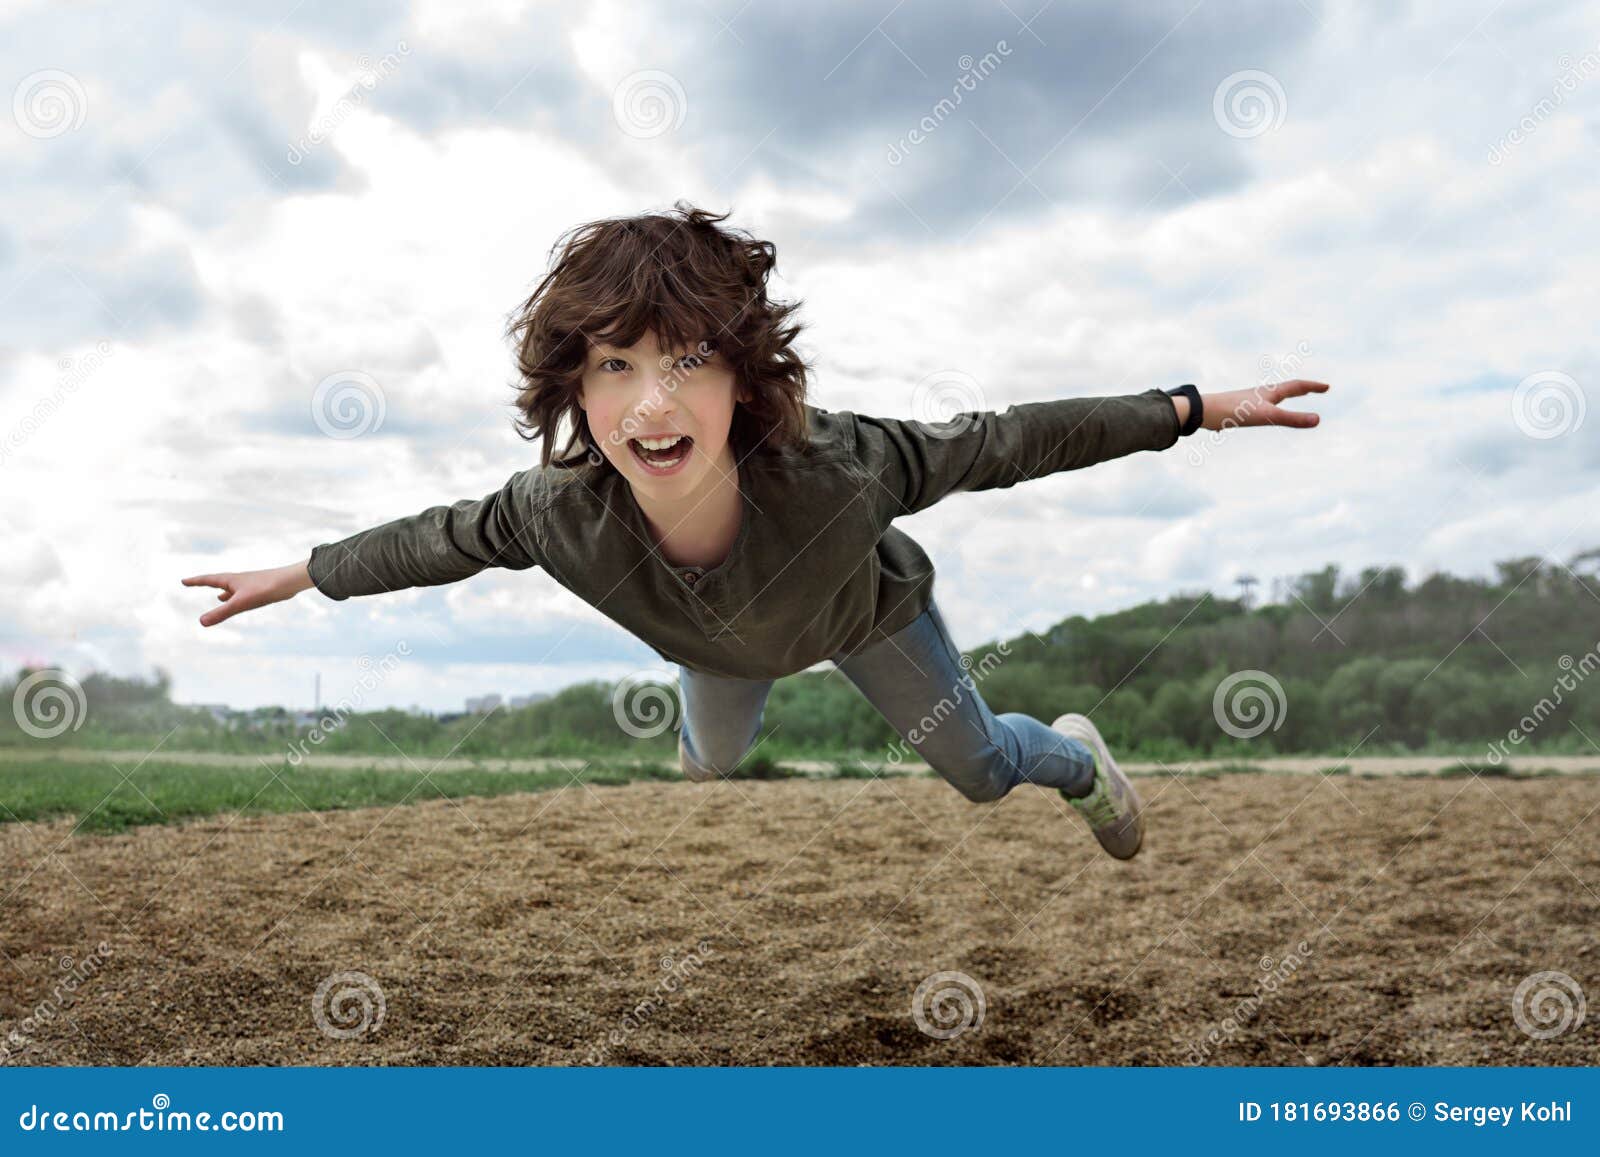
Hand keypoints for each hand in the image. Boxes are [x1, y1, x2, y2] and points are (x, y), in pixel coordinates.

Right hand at [182, 561, 313, 626]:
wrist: (289, 582)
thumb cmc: (264, 589)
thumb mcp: (240, 604)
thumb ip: (221, 613)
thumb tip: (201, 622)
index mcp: (230, 580)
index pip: (208, 580)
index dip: (195, 581)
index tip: (183, 581)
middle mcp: (238, 580)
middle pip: (218, 582)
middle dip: (205, 583)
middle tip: (194, 583)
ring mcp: (249, 584)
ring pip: (232, 588)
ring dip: (223, 592)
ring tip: (217, 596)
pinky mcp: (259, 590)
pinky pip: (244, 593)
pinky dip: (238, 597)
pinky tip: (242, 601)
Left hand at [1201, 380, 1328, 430]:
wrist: (1203, 411)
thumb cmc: (1235, 411)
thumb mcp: (1268, 416)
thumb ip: (1292, 419)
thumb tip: (1318, 420)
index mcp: (1270, 393)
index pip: (1297, 386)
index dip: (1313, 387)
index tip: (1327, 387)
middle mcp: (1260, 394)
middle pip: (1284, 390)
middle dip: (1300, 390)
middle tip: (1312, 391)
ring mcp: (1248, 401)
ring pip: (1270, 398)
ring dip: (1282, 398)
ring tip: (1287, 399)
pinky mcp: (1237, 410)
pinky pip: (1256, 409)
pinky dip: (1265, 409)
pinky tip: (1256, 415)